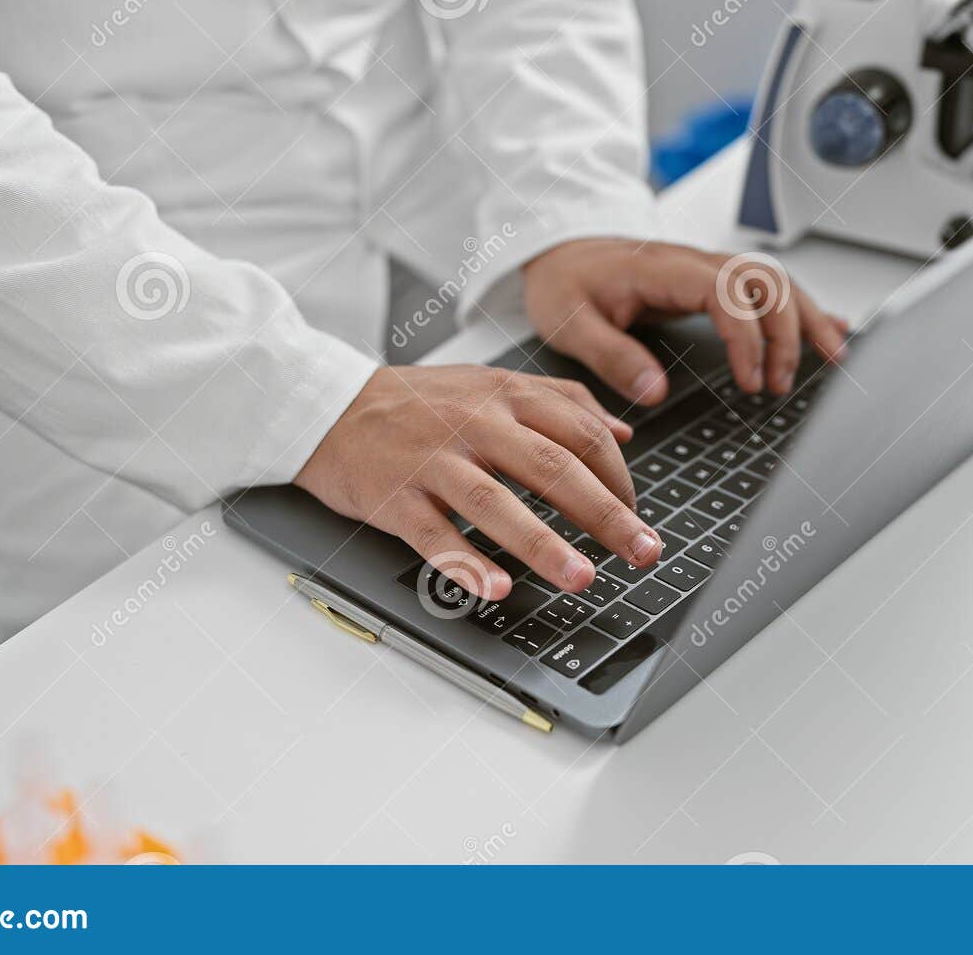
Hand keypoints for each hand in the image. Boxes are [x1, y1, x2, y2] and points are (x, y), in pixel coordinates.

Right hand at [293, 365, 661, 599]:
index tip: (640, 516)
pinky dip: (465, 562)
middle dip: (606, 514)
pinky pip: (435, 534)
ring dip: (544, 545)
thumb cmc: (419, 402)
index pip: (582, 434)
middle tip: (642, 552)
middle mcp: (476, 424)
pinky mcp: (397, 496)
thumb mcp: (493, 383)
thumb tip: (623, 430)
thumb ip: (561, 400)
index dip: (620, 478)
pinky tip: (496, 588)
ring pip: (497, 503)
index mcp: (507, 396)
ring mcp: (435, 460)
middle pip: (553, 468)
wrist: (330, 406)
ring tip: (582, 578)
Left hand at [522, 239, 849, 404]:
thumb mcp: (569, 322)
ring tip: (831, 359)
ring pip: (776, 281)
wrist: (560, 249)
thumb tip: (654, 391)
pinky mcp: (713, 280)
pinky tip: (830, 330)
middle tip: (779, 385)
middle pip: (766, 282)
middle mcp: (695, 262)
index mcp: (664, 269)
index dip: (747, 338)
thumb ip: (611, 356)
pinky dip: (803, 309)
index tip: (750, 381)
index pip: (727, 293)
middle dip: (787, 333)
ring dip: (807, 319)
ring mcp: (708, 268)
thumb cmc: (565, 282)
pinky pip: (768, 288)